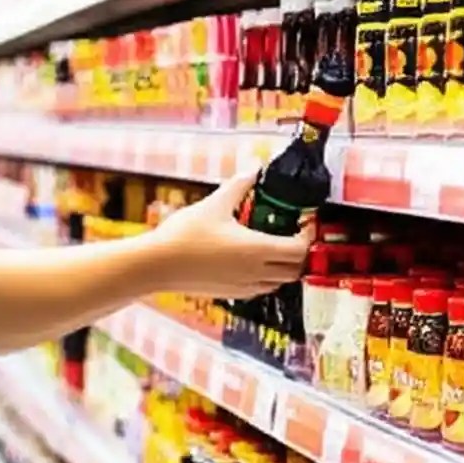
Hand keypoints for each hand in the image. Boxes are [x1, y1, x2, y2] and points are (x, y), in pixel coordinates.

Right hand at [148, 171, 311, 296]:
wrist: (156, 265)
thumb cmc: (183, 236)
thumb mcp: (215, 203)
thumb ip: (239, 185)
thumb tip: (254, 169)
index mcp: (256, 250)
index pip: (299, 249)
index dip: (307, 236)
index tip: (304, 224)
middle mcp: (255, 272)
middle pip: (295, 269)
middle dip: (301, 253)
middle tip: (295, 235)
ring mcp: (244, 286)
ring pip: (280, 282)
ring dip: (286, 267)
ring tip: (278, 248)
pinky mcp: (232, 294)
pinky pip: (262, 289)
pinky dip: (268, 278)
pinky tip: (256, 263)